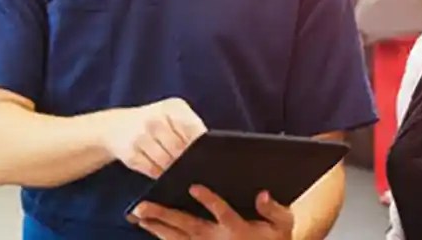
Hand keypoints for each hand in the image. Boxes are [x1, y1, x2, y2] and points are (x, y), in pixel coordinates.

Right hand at [102, 97, 206, 178]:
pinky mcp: (130, 154)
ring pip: (167, 163)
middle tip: (190, 166)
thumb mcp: (173, 116)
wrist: (116, 126)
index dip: (200, 146)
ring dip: (173, 169)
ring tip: (175, 168)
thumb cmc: (155, 122)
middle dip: (186, 161)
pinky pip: (152, 170)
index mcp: (172, 108)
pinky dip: (159, 173)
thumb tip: (209, 153)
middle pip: (180, 149)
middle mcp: (155, 120)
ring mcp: (141, 136)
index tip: (204, 156)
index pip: (194, 130)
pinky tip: (160, 169)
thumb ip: (191, 129)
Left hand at [130, 186, 294, 239]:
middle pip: (189, 227)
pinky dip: (165, 238)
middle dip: (165, 216)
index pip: (222, 213)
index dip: (209, 201)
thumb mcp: (283, 225)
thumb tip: (262, 194)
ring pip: (178, 239)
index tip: (194, 187)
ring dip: (157, 227)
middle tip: (143, 205)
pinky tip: (148, 227)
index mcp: (239, 229)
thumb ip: (274, 210)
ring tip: (139, 216)